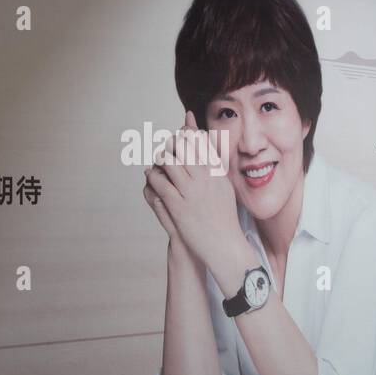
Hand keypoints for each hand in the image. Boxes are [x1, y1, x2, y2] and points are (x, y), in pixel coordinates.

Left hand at [143, 112, 244, 272]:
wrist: (224, 244)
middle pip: (184, 146)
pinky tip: (150, 175)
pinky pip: (160, 183)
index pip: (201, 141)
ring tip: (159, 161)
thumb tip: (210, 148)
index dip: (188, 132)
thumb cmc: (224, 216)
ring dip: (161, 158)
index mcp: (217, 172)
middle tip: (168, 147)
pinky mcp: (178, 205)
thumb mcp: (224, 186)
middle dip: (173, 143)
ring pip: (169, 161)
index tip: (181, 130)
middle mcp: (205, 178)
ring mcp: (191, 191)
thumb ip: (217, 166)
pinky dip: (152, 176)